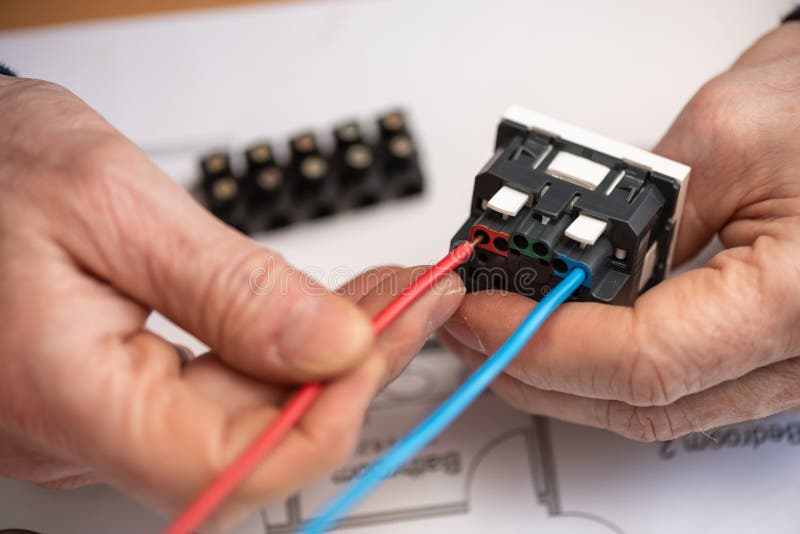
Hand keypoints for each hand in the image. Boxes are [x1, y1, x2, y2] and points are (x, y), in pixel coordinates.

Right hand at [0, 77, 463, 527]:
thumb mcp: (116, 203)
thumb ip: (231, 288)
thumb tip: (333, 346)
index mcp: (65, 392)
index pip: (226, 465)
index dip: (324, 417)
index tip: (381, 346)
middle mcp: (80, 431)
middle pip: (250, 442)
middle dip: (347, 371)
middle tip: (408, 304)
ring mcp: (101, 421)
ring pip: (245, 419)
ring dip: (325, 360)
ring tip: (384, 299)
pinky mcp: (119, 397)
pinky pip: (220, 396)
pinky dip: (283, 354)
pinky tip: (326, 315)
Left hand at [440, 23, 799, 441]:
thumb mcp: (721, 137)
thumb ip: (634, 214)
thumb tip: (562, 265)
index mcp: (796, 300)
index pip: (640, 360)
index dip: (541, 345)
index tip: (480, 315)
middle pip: (639, 401)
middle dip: (538, 371)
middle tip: (474, 331)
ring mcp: (785, 366)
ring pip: (654, 403)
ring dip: (566, 376)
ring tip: (506, 332)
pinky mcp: (766, 354)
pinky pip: (675, 382)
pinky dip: (608, 366)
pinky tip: (567, 337)